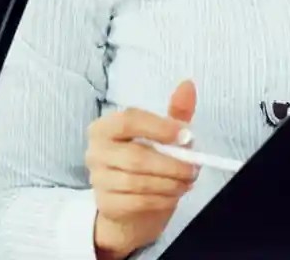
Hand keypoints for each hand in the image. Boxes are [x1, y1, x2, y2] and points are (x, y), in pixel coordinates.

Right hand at [88, 80, 197, 259]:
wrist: (130, 204)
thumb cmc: (146, 161)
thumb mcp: (163, 135)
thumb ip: (176, 112)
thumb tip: (188, 85)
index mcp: (106, 127)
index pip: (129, 120)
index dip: (160, 127)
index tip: (187, 136)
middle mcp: (96, 151)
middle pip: (136, 156)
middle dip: (172, 164)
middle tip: (193, 168)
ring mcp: (98, 179)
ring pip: (139, 181)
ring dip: (170, 183)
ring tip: (186, 181)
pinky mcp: (106, 204)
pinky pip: (139, 201)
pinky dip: (162, 199)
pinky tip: (172, 195)